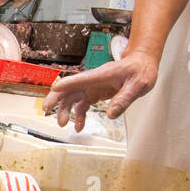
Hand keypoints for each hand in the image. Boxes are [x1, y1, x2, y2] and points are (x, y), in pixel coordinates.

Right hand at [42, 50, 159, 131]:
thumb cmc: (140, 70)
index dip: (64, 86)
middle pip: (69, 89)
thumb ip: (124, 99)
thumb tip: (111, 115)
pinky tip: (79, 126)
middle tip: (47, 111)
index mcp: (100, 76)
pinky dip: (79, 115)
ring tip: (62, 124)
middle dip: (56, 99)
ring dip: (65, 110)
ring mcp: (93, 87)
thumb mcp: (138, 85)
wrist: (142, 64)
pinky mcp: (96, 93)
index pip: (78, 80)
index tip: (54, 91)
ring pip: (72, 98)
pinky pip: (83, 105)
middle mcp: (92, 81)